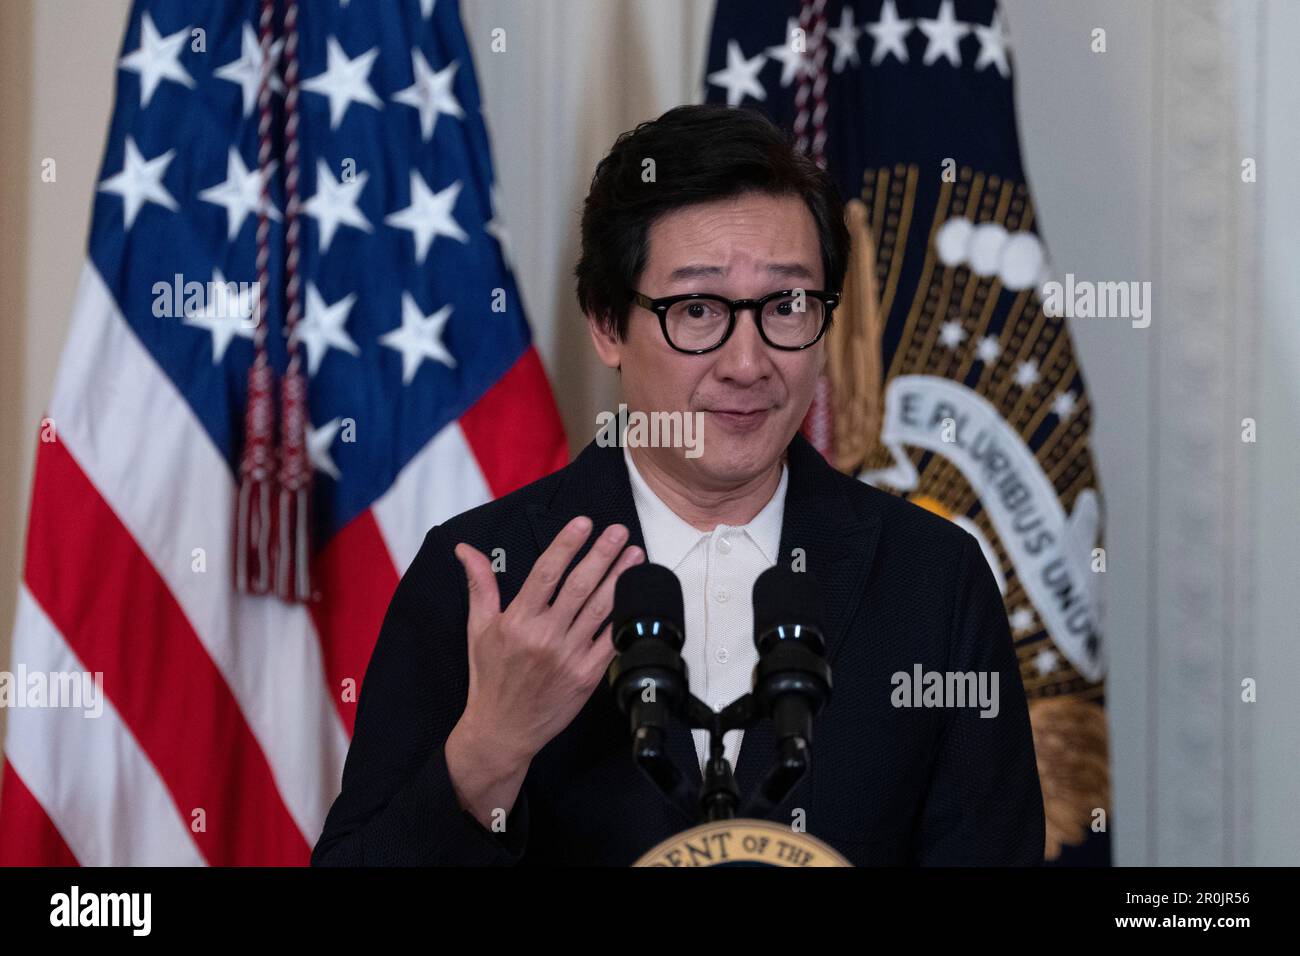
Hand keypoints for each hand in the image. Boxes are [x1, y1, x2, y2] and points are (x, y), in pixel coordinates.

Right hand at [445, 517, 643, 823]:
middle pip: (580, 586)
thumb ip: (480, 585)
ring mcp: (569, 657)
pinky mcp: (588, 676)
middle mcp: (545, 636)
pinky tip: (636, 597)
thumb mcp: (478, 629)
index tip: (584, 523)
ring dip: (620, 579)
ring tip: (635, 555)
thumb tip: (466, 549)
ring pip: (601, 609)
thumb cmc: (490, 677)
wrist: (502, 731)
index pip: (546, 573)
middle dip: (603, 554)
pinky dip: (625, 617)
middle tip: (620, 532)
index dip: (567, 545)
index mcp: (518, 621)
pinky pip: (611, 641)